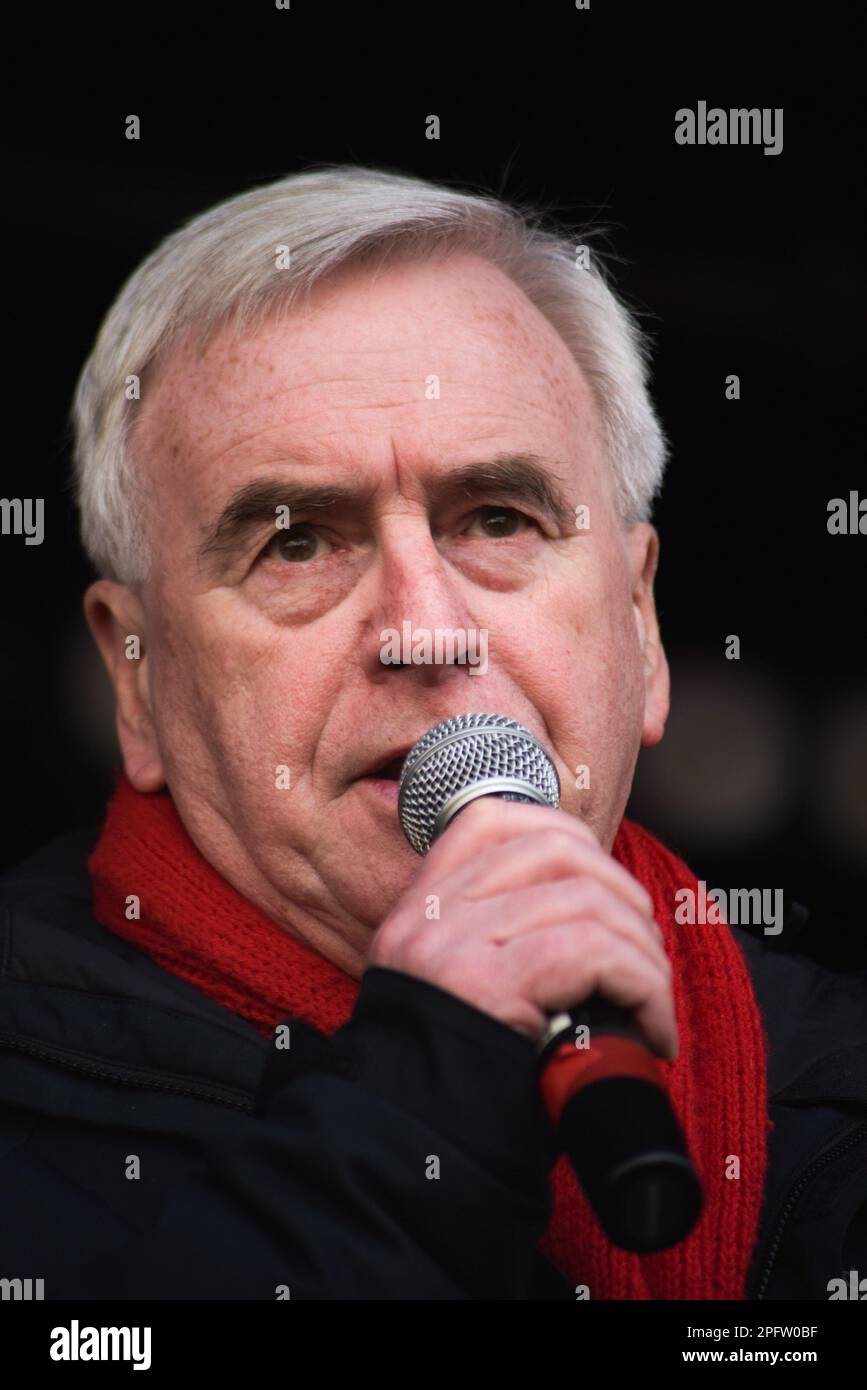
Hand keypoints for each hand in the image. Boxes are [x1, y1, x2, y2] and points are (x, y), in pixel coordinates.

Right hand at [367, 798, 676, 1056]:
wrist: (402, 1152)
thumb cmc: (453, 1082)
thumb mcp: (455, 989)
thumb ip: (494, 941)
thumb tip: (590, 913)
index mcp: (420, 908)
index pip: (493, 821)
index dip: (566, 836)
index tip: (603, 885)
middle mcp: (430, 915)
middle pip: (555, 849)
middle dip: (623, 894)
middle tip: (642, 955)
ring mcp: (454, 944)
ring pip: (588, 900)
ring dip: (645, 953)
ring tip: (651, 1001)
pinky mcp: (488, 983)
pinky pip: (596, 952)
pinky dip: (646, 988)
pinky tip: (650, 1028)